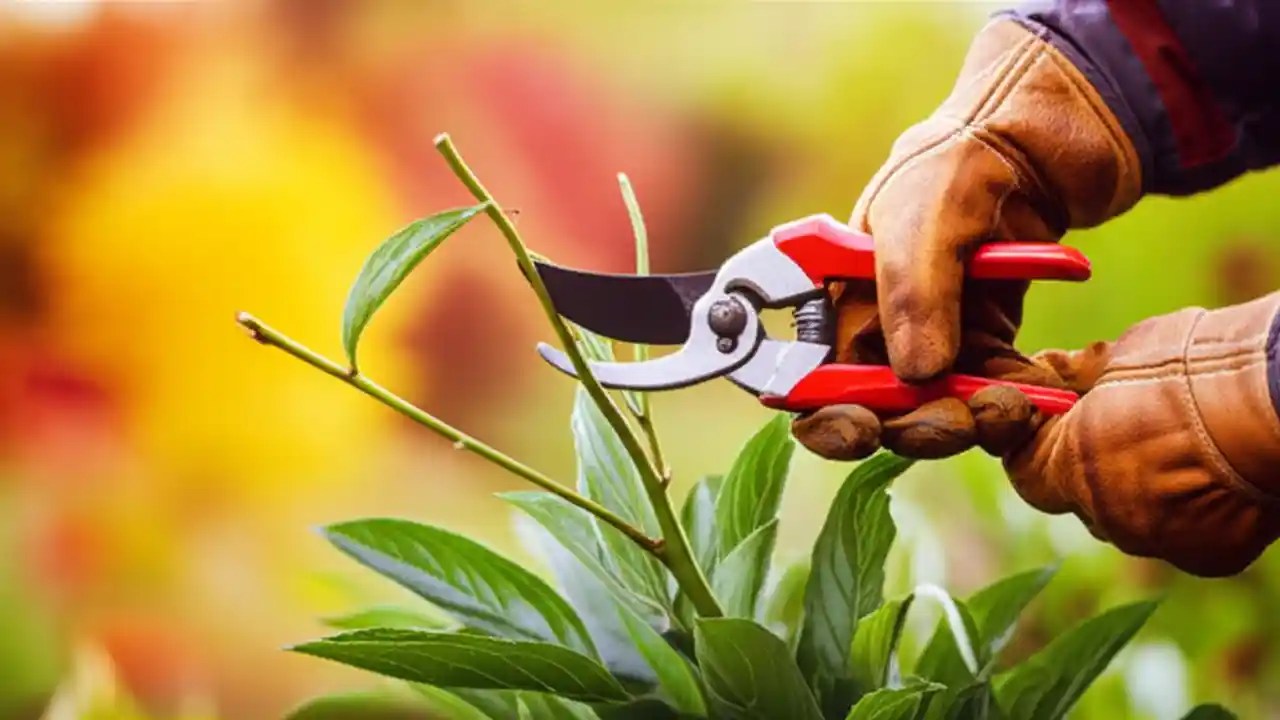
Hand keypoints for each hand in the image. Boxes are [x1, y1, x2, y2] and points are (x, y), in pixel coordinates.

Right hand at [793, 18, 1140, 460]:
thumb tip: (915, 375)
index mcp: (834, 296)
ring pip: (935, 409)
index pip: (810, 378)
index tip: (861, 428)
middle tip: (953, 420)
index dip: (825, 414)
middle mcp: (876, 324)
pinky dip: (1012, 401)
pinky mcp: (986, 342)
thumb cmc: (958, 157)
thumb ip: (912, 292)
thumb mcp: (922, 212)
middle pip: (874, 407)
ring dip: (967, 419)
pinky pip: (989, 391)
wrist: (1042, 133)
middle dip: (910, 425)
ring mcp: (932, 337)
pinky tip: (1038, 399)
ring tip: (1007, 407)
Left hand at [1007, 295, 1279, 576]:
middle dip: (1093, 463)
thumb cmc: (1199, 366)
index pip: (1024, 470)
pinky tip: (1218, 473)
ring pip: (1133, 518)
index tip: (1053, 416)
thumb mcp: (1122, 355)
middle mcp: (1110, 517)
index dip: (1035, 440)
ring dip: (1143, 488)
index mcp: (1074, 468)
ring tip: (1185, 442)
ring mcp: (1162, 543)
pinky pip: (1182, 534)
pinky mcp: (1211, 557)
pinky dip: (1191, 509)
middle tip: (1127, 422)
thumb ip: (1076, 378)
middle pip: (1082, 496)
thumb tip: (1051, 374)